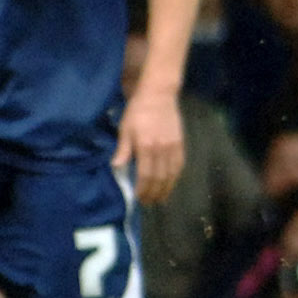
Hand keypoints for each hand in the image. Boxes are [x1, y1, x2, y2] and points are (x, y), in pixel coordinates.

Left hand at [114, 84, 186, 204]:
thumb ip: (123, 149)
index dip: (143, 189)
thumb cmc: (138, 111)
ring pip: (171, 175)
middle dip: (154, 193)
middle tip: (148, 203)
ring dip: (166, 189)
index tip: (139, 198)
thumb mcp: (125, 128)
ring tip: (160, 199)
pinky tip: (170, 184)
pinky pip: (179, 166)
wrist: (159, 94)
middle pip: (159, 178)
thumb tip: (117, 167)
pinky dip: (175, 178)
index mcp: (146, 146)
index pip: (145, 175)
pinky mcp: (181, 144)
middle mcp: (162, 149)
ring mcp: (173, 147)